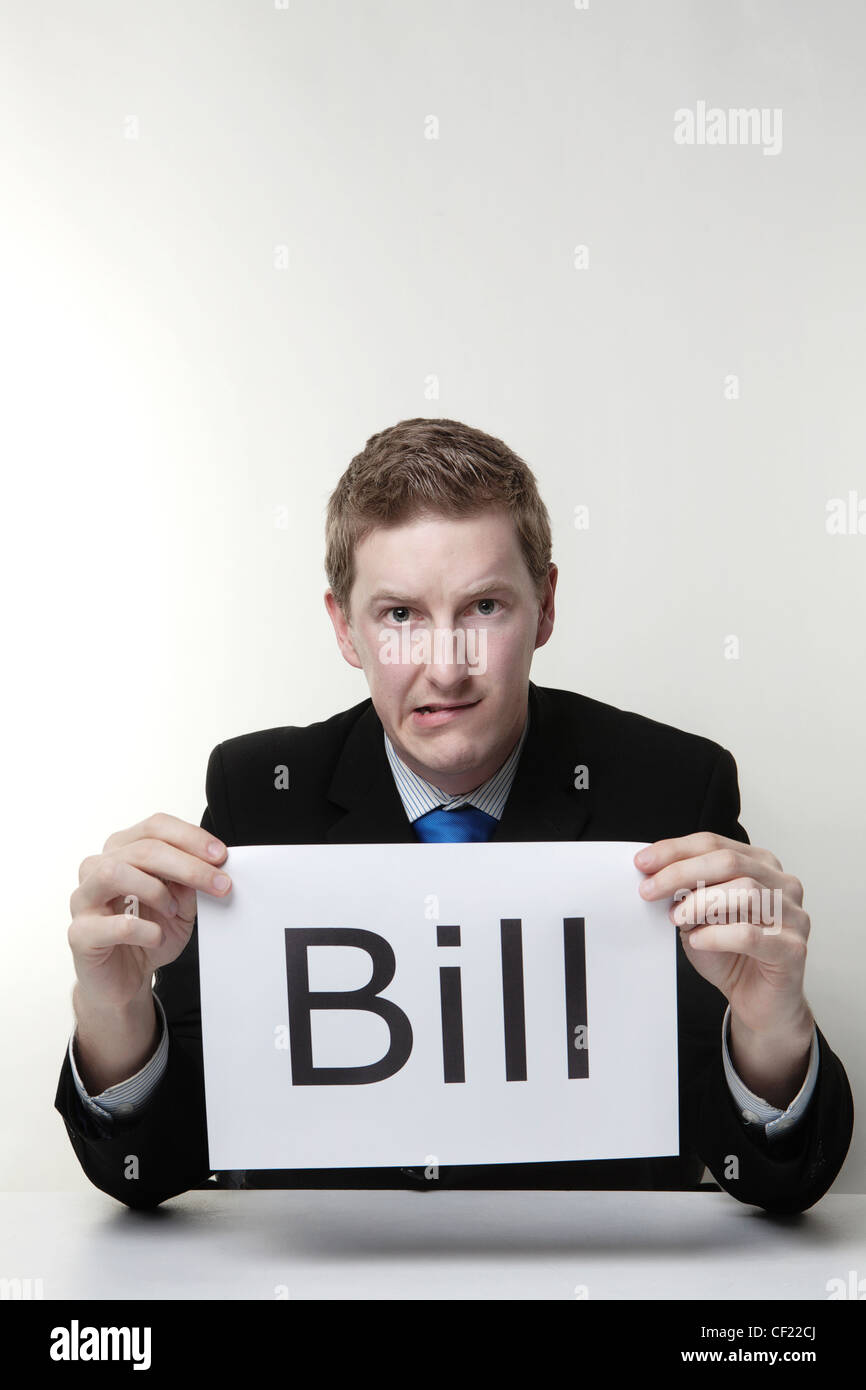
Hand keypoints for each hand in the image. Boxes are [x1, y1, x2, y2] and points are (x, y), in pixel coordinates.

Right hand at [68, 812, 231, 1011]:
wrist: (124, 980)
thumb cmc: (148, 936)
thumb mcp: (180, 906)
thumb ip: (188, 884)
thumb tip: (209, 865)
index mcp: (123, 851)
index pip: (155, 827)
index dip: (190, 837)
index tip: (220, 855)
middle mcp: (98, 868)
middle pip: (142, 848)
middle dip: (187, 865)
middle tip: (219, 883)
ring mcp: (84, 899)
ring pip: (113, 872)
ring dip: (155, 889)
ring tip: (172, 911)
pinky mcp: (80, 933)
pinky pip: (112, 924)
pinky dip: (143, 930)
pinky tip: (156, 936)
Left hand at [634, 832, 812, 1038]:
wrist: (758, 1000)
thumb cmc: (731, 954)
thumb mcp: (700, 915)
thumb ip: (687, 891)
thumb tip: (653, 874)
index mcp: (761, 865)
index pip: (715, 844)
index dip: (676, 850)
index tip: (643, 862)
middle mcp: (782, 884)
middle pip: (728, 862)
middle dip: (681, 873)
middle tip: (649, 889)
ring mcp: (793, 915)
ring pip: (745, 891)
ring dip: (700, 903)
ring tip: (676, 918)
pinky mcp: (793, 949)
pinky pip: (750, 934)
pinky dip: (715, 935)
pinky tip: (697, 940)